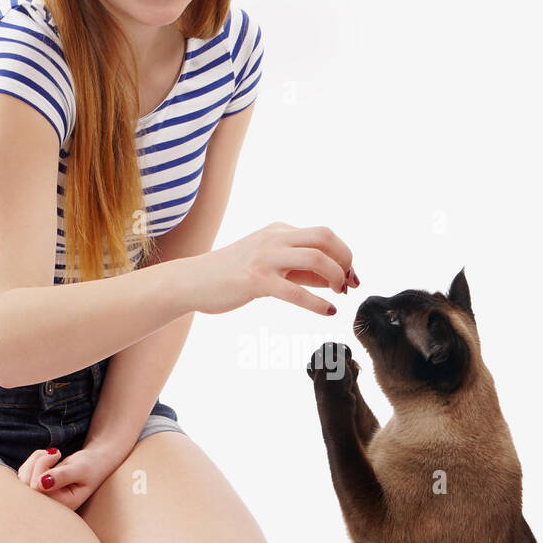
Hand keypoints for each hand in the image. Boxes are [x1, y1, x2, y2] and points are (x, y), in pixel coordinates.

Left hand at [16, 442, 124, 511]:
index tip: (57, 453)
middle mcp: (50, 506)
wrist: (94, 465)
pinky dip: (32, 461)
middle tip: (55, 452)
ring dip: (34, 461)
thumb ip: (62, 476)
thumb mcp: (81, 469)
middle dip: (36, 462)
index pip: (37, 489)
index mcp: (63, 506)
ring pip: (22, 480)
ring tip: (53, 453)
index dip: (41, 467)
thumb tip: (40, 484)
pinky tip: (46, 457)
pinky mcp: (36, 490)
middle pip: (26, 486)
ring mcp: (42, 499)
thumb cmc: (91, 467)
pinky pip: (22, 476)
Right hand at [189, 221, 358, 316]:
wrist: (192, 281)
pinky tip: (328, 311)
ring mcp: (265, 257)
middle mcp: (274, 238)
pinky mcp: (256, 280)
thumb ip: (299, 269)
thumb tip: (334, 278)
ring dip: (335, 276)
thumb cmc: (231, 276)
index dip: (344, 253)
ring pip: (314, 258)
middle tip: (348, 282)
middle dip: (345, 258)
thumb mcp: (268, 264)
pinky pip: (295, 291)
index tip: (351, 276)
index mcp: (279, 231)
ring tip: (339, 293)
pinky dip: (317, 302)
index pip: (323, 234)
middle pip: (324, 237)